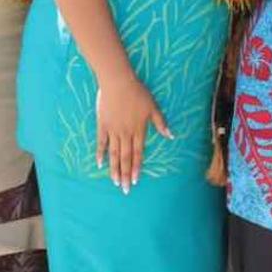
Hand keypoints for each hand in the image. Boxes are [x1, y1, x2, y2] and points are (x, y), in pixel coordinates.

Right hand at [96, 71, 172, 192]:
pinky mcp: (102, 125)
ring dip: (114, 168)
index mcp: (139, 130)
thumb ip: (161, 123)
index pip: (138, 153)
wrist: (118, 82)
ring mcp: (113, 130)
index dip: (137, 167)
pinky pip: (101, 142)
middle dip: (126, 174)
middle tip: (125, 189)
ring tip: (115, 181)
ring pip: (114, 153)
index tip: (136, 180)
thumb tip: (170, 135)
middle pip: (125, 157)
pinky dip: (100, 154)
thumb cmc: (138, 93)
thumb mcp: (153, 107)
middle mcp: (125, 134)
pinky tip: (100, 164)